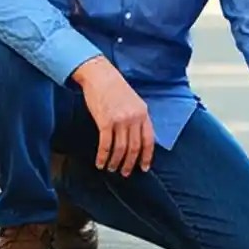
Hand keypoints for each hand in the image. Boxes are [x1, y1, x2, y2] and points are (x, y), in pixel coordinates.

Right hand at [72, 56, 154, 175]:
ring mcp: (120, 120)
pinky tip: (100, 163)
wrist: (100, 75)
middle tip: (125, 173)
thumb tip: (137, 138)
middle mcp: (134, 118)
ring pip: (121, 149)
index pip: (149, 140)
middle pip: (134, 147)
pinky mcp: (105, 121)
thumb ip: (137, 118)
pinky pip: (106, 144)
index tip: (144, 168)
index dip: (147, 156)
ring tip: (111, 169)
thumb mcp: (133, 101)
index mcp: (143, 113)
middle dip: (130, 163)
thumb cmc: (115, 88)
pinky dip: (103, 156)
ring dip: (116, 162)